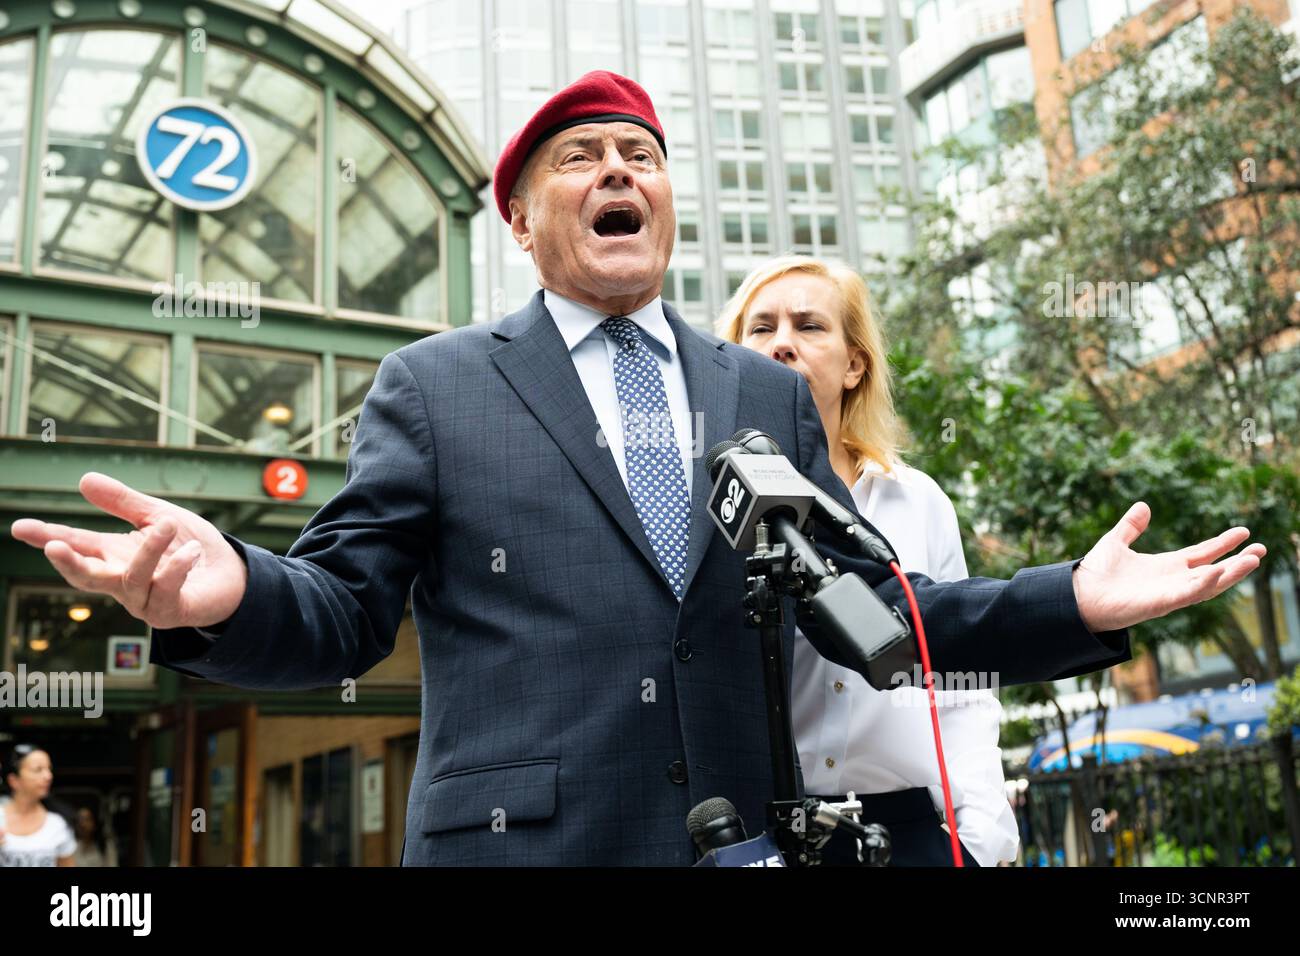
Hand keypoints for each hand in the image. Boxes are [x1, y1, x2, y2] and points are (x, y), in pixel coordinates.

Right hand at [9, 472, 246, 629]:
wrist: (231, 574)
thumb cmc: (190, 547)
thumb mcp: (158, 516)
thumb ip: (123, 502)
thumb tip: (83, 478)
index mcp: (114, 556)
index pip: (75, 545)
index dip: (47, 536)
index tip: (20, 527)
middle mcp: (122, 581)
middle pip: (86, 576)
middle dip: (68, 561)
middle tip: (54, 544)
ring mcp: (144, 601)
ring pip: (132, 579)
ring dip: (150, 550)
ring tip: (169, 525)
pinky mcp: (169, 612)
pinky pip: (166, 590)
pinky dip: (178, 568)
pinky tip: (191, 552)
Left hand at [1072, 501, 1265, 632]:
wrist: (1076, 595)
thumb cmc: (1095, 574)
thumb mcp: (1115, 541)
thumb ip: (1131, 526)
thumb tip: (1143, 505)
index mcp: (1165, 566)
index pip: (1202, 553)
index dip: (1222, 544)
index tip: (1244, 531)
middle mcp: (1172, 580)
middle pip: (1213, 570)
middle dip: (1238, 562)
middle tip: (1261, 549)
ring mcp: (1168, 593)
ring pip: (1208, 585)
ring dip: (1231, 574)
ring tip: (1253, 560)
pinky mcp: (1159, 604)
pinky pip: (1187, 595)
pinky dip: (1204, 585)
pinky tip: (1218, 573)